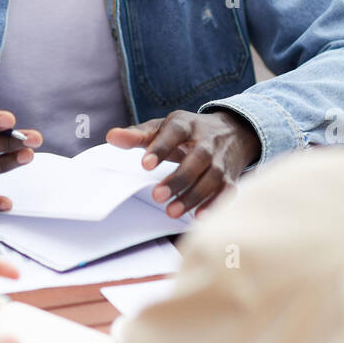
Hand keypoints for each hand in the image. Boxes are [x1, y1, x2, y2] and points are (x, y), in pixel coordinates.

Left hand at [107, 109, 260, 217]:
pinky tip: (199, 218)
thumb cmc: (188, 133)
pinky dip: (216, 205)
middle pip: (198, 158)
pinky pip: (227, 191)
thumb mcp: (163, 128)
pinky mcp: (230, 177)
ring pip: (213, 177)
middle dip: (179, 178)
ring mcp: (221, 159)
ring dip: (193, 196)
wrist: (232, 132)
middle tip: (157, 196)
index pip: (175, 132)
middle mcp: (207, 141)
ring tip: (171, 211)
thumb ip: (137, 135)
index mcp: (186, 124)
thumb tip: (111, 137)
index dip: (161, 147)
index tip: (144, 164)